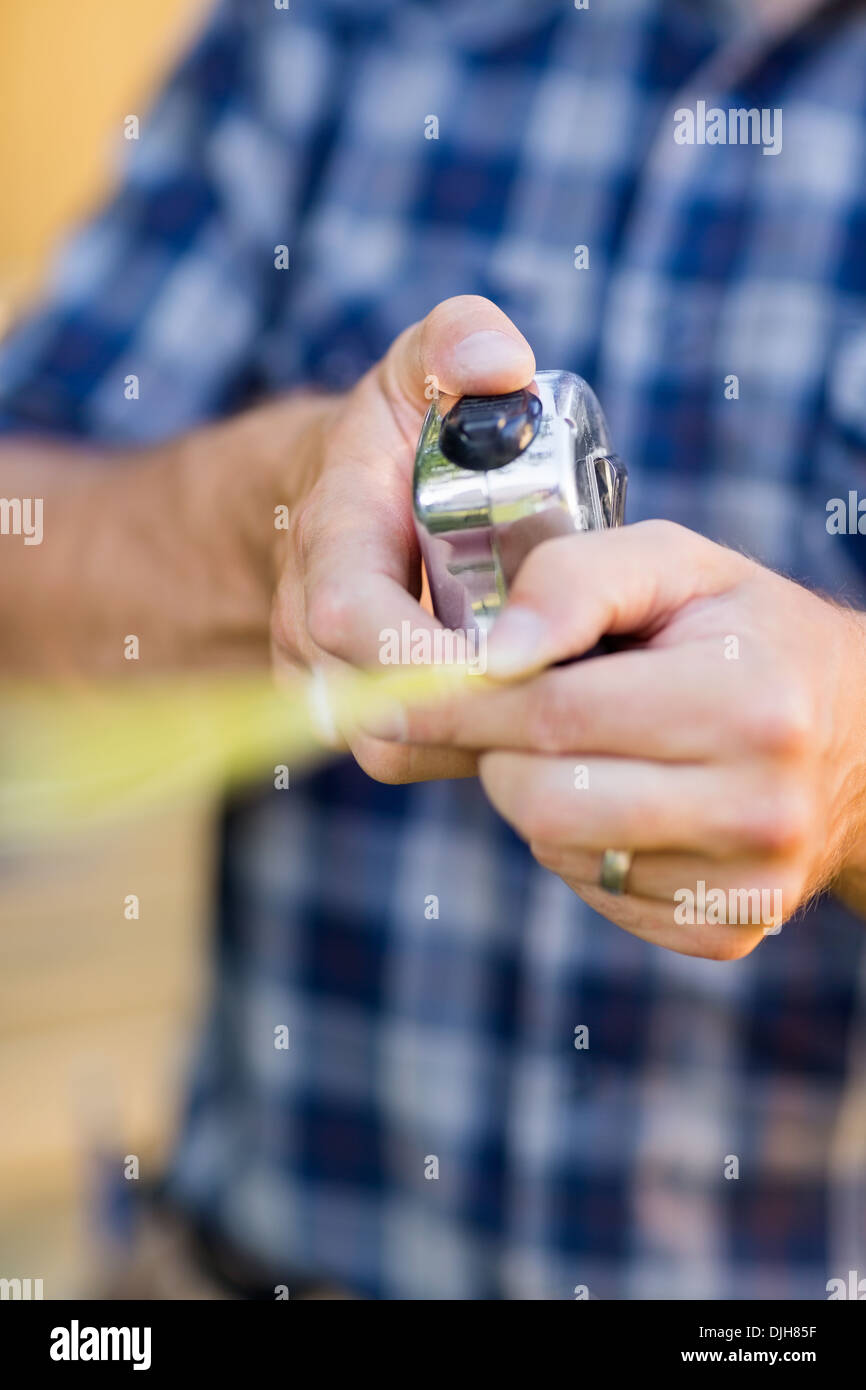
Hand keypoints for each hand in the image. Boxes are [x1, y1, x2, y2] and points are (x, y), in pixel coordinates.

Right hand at [271, 295, 535, 782]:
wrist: (335, 504)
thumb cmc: (389, 437)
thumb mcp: (419, 370)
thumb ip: (455, 341)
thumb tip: (501, 360)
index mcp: (327, 548)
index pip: (353, 621)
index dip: (427, 654)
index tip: (519, 653)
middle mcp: (309, 633)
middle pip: (383, 711)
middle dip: (482, 709)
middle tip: (575, 688)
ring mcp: (329, 687)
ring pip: (402, 749)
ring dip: (485, 736)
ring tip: (565, 698)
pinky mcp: (364, 722)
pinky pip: (420, 758)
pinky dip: (481, 747)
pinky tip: (541, 715)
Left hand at [389, 521, 865, 957]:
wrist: (855, 737)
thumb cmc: (745, 631)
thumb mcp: (677, 563)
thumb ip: (577, 579)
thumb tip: (491, 655)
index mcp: (749, 702)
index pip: (556, 713)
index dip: (455, 703)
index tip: (381, 694)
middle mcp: (758, 808)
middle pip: (543, 797)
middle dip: (492, 749)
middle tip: (499, 710)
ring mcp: (744, 885)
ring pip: (557, 848)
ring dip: (534, 791)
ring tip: (583, 743)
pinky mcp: (724, 931)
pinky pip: (593, 890)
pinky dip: (578, 841)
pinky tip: (621, 794)